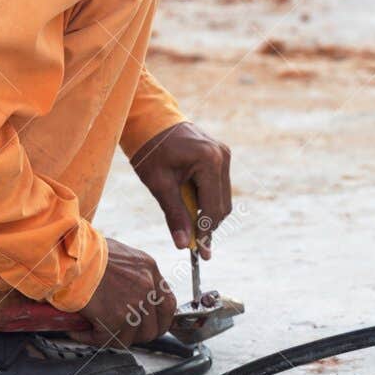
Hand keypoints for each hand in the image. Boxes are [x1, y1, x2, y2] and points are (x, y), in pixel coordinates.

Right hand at [65, 237, 176, 347]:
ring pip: (132, 338)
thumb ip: (132, 275)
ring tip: (98, 331)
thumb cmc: (84, 251)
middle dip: (137, 335)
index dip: (159, 321)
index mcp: (149, 269)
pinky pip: (108, 340)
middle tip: (121, 332)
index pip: (168, 305)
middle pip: (154, 327)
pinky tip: (80, 331)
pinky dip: (92, 339)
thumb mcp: (121, 256)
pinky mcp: (116, 318)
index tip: (150, 326)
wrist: (67, 255)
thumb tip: (127, 294)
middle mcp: (147, 287)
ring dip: (114, 338)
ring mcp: (134, 304)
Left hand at [130, 122, 231, 259]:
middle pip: (222, 206)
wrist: (150, 120)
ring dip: (207, 212)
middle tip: (192, 241)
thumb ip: (174, 214)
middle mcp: (222, 156)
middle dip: (207, 225)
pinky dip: (207, 200)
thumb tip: (183, 244)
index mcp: (208, 161)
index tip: (201, 254)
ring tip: (187, 218)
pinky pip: (219, 187)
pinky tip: (191, 203)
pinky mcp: (221, 155)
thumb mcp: (159, 184)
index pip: (212, 208)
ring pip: (223, 198)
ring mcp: (224, 154)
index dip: (206, 233)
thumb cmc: (150, 150)